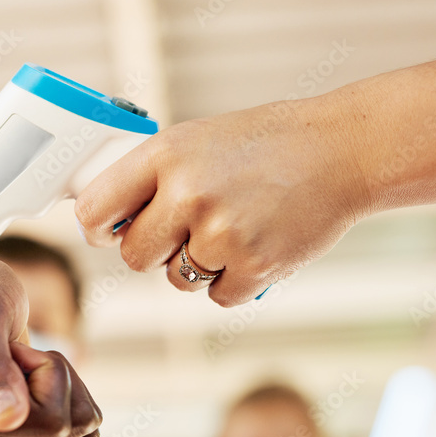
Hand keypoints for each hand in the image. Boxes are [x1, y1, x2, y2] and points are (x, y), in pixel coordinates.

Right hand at [0, 258, 101, 436]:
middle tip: (16, 349)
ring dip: (63, 383)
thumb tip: (6, 419)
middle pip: (64, 427)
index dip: (46, 369)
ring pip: (77, 430)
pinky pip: (79, 432)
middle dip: (56, 374)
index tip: (10, 345)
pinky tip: (30, 377)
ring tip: (20, 360)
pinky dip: (68, 395)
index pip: (49, 418)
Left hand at [74, 96, 369, 305]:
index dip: (97, 228)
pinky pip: (217, 295)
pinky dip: (235, 279)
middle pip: (134, 256)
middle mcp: (188, 193)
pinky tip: (256, 242)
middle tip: (187, 227)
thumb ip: (147, 179)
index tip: (107, 232)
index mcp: (165, 155)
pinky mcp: (254, 265)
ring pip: (176, 280)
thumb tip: (100, 224)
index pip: (94, 210)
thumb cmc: (262, 146)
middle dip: (154, 250)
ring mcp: (222, 233)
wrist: (341, 150)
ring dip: (198, 264)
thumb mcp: (194, 141)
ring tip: (234, 225)